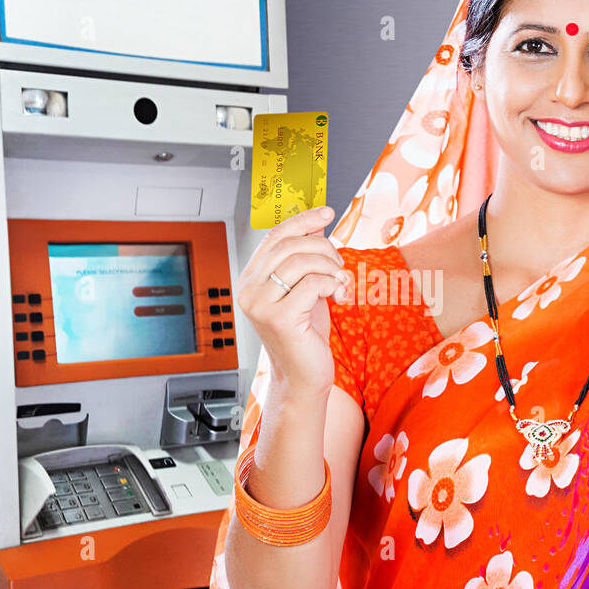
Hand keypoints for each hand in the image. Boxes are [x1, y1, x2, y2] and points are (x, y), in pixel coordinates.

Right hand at [234, 206, 353, 394]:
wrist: (304, 376)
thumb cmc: (306, 334)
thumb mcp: (304, 289)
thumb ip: (304, 260)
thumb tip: (317, 226)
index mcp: (251, 279)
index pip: (274, 236)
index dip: (302, 220)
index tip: (327, 212)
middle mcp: (249, 290)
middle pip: (291, 245)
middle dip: (324, 249)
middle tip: (339, 266)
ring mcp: (260, 304)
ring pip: (302, 261)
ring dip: (331, 268)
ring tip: (340, 284)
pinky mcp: (278, 318)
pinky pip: (313, 283)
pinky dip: (332, 285)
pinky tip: (338, 297)